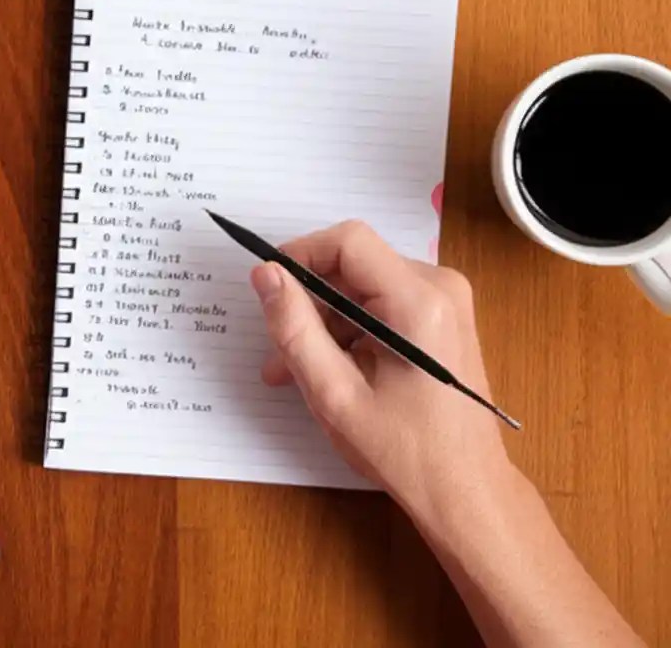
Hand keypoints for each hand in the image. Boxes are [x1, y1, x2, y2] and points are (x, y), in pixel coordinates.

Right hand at [250, 221, 507, 511]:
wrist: (465, 489)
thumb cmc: (404, 451)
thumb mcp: (334, 393)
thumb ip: (294, 328)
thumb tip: (266, 275)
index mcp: (419, 302)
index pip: (348, 241)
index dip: (301, 254)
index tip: (270, 287)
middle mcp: (440, 288)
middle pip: (354, 264)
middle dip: (309, 299)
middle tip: (279, 347)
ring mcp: (446, 301)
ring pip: (364, 285)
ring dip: (325, 320)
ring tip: (296, 369)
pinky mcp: (443, 317)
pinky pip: (382, 303)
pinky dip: (350, 328)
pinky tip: (330, 368)